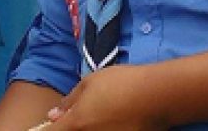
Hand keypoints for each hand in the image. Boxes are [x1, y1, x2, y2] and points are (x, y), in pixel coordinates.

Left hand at [43, 65, 168, 130]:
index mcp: (77, 122)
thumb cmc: (121, 83)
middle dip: (72, 126)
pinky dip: (107, 128)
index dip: (51, 128)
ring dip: (91, 128)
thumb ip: (70, 101)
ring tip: (103, 113)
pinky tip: (115, 120)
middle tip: (85, 113)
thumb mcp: (90, 82)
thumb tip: (53, 115)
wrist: (157, 95)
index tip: (55, 122)